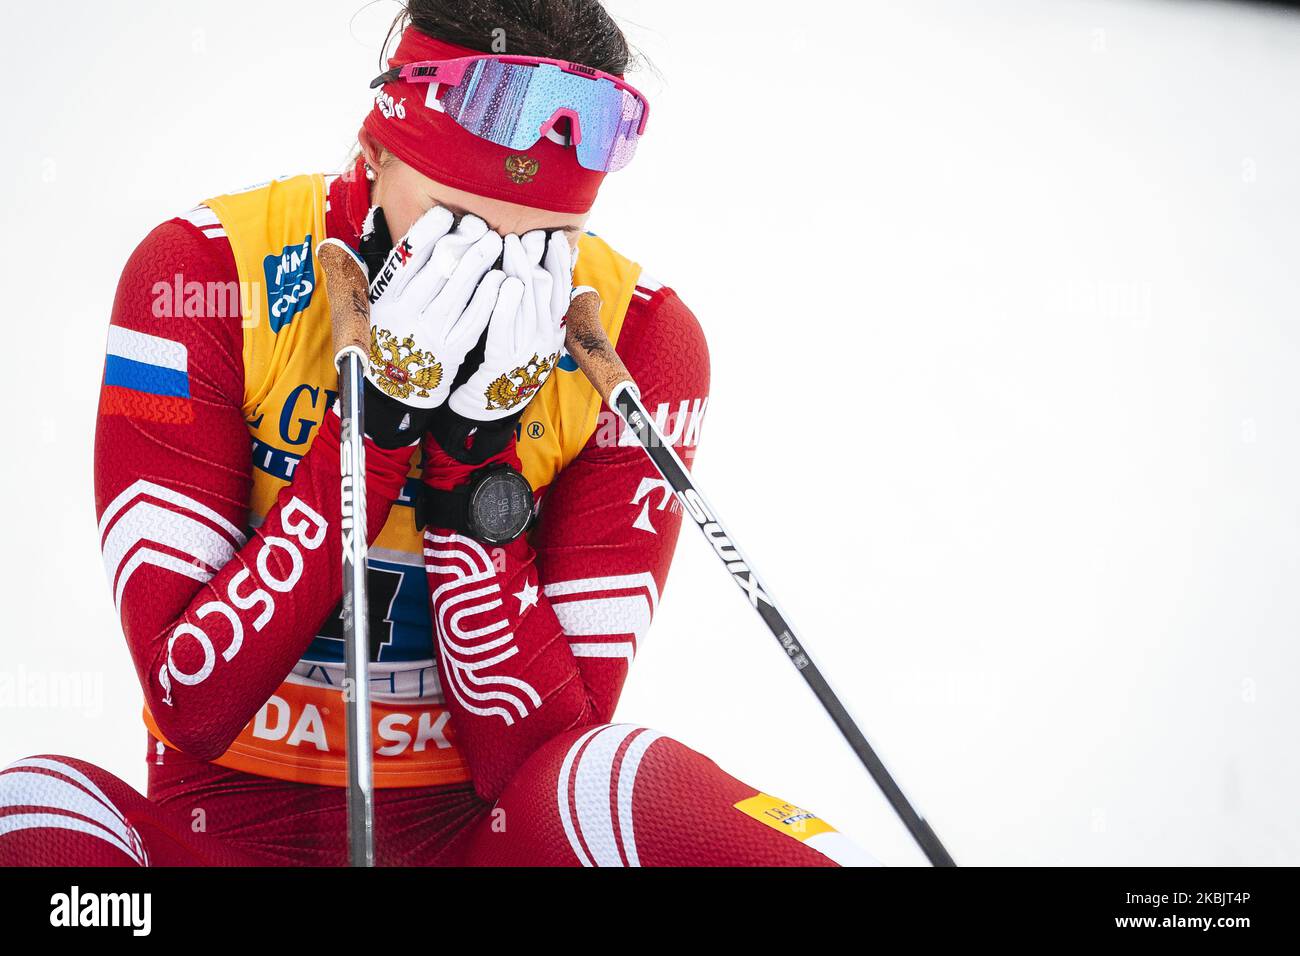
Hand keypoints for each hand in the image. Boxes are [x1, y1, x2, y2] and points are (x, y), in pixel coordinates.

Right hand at [364, 206, 504, 410]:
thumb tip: (383, 235)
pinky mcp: (451, 351)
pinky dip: (489, 298)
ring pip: (457, 292)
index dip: (427, 232)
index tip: (447, 214)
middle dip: (460, 243)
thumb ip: (393, 271)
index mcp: (384, 296)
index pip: (406, 257)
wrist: (396, 388)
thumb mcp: (379, 303)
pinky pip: (473, 321)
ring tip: (495, 242)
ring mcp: (429, 334)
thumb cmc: (394, 333)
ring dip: (478, 263)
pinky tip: (502, 279)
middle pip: (435, 270)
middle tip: (479, 225)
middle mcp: (404, 313)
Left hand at [447, 229, 572, 421]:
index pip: (562, 289)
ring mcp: (527, 350)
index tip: (552, 237)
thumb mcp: (528, 333)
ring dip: (519, 269)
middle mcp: (545, 339)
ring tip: (507, 242)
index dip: (559, 262)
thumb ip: (537, 305)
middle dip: (536, 257)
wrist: (486, 407)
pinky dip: (505, 300)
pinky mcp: (504, 360)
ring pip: (526, 302)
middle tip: (526, 233)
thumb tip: (551, 268)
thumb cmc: (503, 361)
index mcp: (553, 330)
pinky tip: (501, 280)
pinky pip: (506, 325)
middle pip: (545, 290)